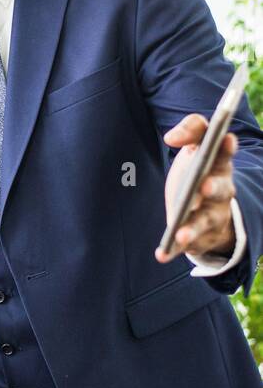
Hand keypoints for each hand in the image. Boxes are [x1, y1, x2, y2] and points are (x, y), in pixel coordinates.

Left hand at [156, 114, 237, 262]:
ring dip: (194, 227)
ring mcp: (214, 215)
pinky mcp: (202, 236)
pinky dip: (175, 250)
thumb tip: (171, 136)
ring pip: (206, 221)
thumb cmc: (197, 170)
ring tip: (181, 234)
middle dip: (215, 188)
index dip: (226, 146)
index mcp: (220, 166)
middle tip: (205, 186)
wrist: (205, 207)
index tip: (225, 137)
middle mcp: (222, 191)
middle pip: (222, 190)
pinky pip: (189, 244)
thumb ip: (189, 132)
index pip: (225, 153)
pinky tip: (161, 255)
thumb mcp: (195, 148)